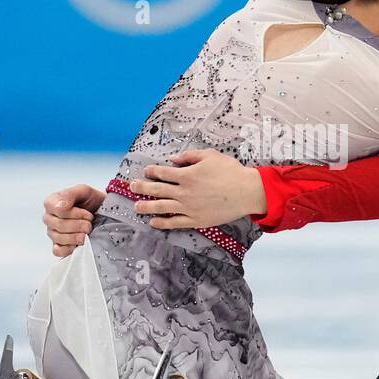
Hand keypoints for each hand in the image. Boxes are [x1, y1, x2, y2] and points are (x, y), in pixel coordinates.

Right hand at [43, 184, 104, 255]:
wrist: (102, 213)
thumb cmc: (91, 201)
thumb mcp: (84, 191)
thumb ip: (70, 194)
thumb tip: (60, 206)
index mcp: (51, 203)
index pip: (58, 210)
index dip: (75, 213)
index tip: (87, 213)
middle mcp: (49, 218)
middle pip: (60, 225)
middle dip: (80, 225)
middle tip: (90, 224)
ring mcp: (52, 233)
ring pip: (59, 238)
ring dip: (78, 236)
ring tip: (87, 232)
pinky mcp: (58, 246)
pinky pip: (57, 251)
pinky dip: (68, 249)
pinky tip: (77, 244)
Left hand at [128, 148, 266, 228]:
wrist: (246, 192)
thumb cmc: (230, 171)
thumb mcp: (210, 155)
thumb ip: (189, 156)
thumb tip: (174, 159)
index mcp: (186, 175)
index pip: (163, 173)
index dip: (152, 171)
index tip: (146, 171)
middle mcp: (184, 192)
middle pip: (157, 190)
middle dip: (142, 187)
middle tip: (132, 187)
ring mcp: (188, 208)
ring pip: (162, 207)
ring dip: (147, 207)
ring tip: (136, 207)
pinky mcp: (196, 220)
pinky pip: (175, 223)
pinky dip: (162, 223)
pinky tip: (153, 222)